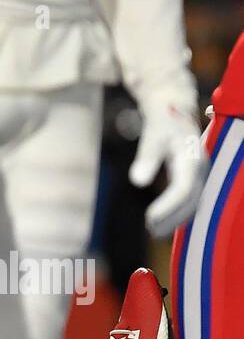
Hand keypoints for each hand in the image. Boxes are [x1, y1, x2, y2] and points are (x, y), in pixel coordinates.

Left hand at [130, 102, 206, 237]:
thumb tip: (137, 181)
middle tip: (150, 229)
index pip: (183, 190)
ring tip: (153, 230)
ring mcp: (200, 173)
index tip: (149, 219)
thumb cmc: (163, 121)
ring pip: (192, 203)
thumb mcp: (153, 135)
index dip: (168, 207)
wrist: (175, 109)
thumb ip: (147, 157)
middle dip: (172, 218)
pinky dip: (177, 212)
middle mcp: (200, 168)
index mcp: (192, 158)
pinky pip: (189, 199)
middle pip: (191, 200)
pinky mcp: (194, 176)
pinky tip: (161, 222)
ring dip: (175, 219)